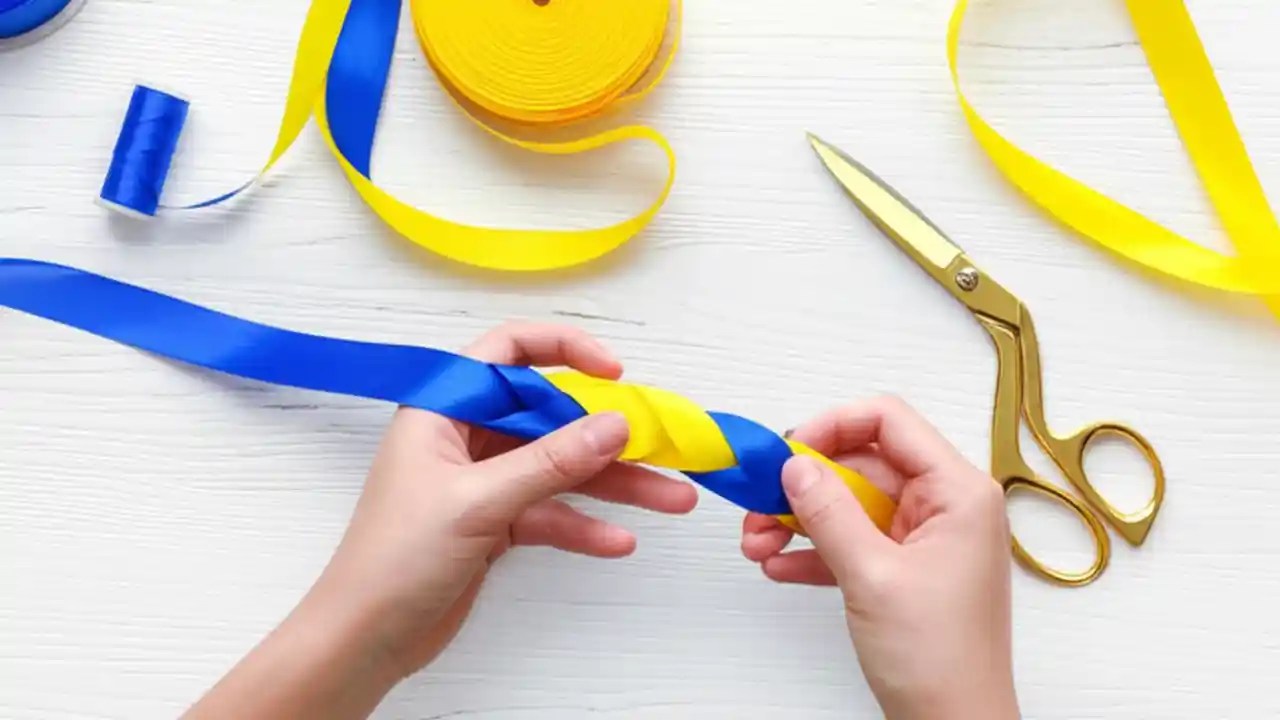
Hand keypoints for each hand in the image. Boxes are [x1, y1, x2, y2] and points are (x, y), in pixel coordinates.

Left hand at [184, 323, 697, 718]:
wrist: (364, 637)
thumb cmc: (392, 558)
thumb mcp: (477, 502)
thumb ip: (549, 463)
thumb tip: (613, 424)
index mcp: (444, 408)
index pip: (510, 353)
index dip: (565, 349)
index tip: (616, 372)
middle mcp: (465, 437)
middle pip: (550, 416)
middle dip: (608, 433)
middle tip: (661, 444)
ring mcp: (483, 481)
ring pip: (560, 468)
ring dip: (614, 484)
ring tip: (671, 498)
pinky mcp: (494, 523)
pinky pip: (552, 512)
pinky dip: (584, 525)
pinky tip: (618, 541)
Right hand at [741, 397, 1016, 719]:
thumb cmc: (941, 661)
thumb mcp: (872, 577)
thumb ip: (829, 513)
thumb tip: (795, 466)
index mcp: (958, 492)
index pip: (889, 421)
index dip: (832, 425)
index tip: (788, 451)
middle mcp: (945, 506)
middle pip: (861, 464)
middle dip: (803, 485)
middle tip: (757, 504)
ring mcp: (923, 539)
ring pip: (849, 504)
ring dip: (799, 520)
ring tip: (756, 543)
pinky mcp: (904, 569)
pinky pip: (852, 540)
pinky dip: (814, 550)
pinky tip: (778, 566)